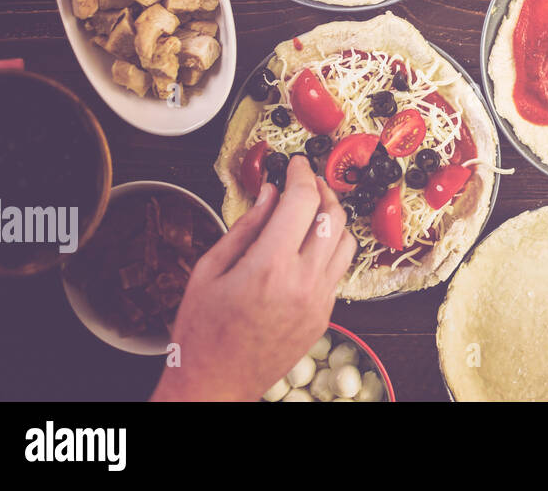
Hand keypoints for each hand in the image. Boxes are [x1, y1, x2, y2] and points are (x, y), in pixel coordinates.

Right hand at [149, 158, 356, 401]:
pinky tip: (308, 246)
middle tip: (306, 181)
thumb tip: (269, 193)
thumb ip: (245, 227)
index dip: (302, 174)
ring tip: (311, 211)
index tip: (297, 163)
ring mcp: (319, 301)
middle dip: (322, 190)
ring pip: (346, 242)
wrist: (214, 384)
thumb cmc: (201, 332)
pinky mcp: (325, 315)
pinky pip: (338, 270)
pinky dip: (330, 249)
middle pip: (333, 216)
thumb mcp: (209, 271)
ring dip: (333, 219)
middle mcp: (302, 282)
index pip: (302, 201)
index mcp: (269, 266)